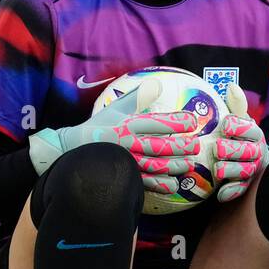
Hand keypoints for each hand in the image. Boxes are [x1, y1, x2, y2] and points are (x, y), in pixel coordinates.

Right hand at [28, 78, 200, 193]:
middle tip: (196, 145)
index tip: (192, 121)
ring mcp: (125, 162)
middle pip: (158, 145)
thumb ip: (137, 97)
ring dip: (174, 166)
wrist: (71, 150)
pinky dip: (159, 185)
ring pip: (154, 166)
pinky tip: (173, 185)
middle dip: (180, 146)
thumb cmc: (98, 127)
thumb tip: (157, 84)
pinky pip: (143, 183)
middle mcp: (127, 143)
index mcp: (127, 124)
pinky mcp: (122, 177)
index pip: (156, 122)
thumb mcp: (115, 109)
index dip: (176, 122)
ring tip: (189, 165)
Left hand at [211, 84, 268, 203]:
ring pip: (244, 171)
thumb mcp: (238, 117)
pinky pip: (240, 189)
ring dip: (231, 170)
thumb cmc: (238, 133)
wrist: (248, 157)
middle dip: (233, 150)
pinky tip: (220, 193)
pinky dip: (230, 191)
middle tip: (217, 148)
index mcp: (254, 133)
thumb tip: (231, 86)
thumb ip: (236, 104)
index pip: (249, 129)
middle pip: (247, 152)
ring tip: (217, 169)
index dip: (238, 127)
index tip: (225, 125)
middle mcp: (256, 151)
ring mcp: (251, 169)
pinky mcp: (244, 184)